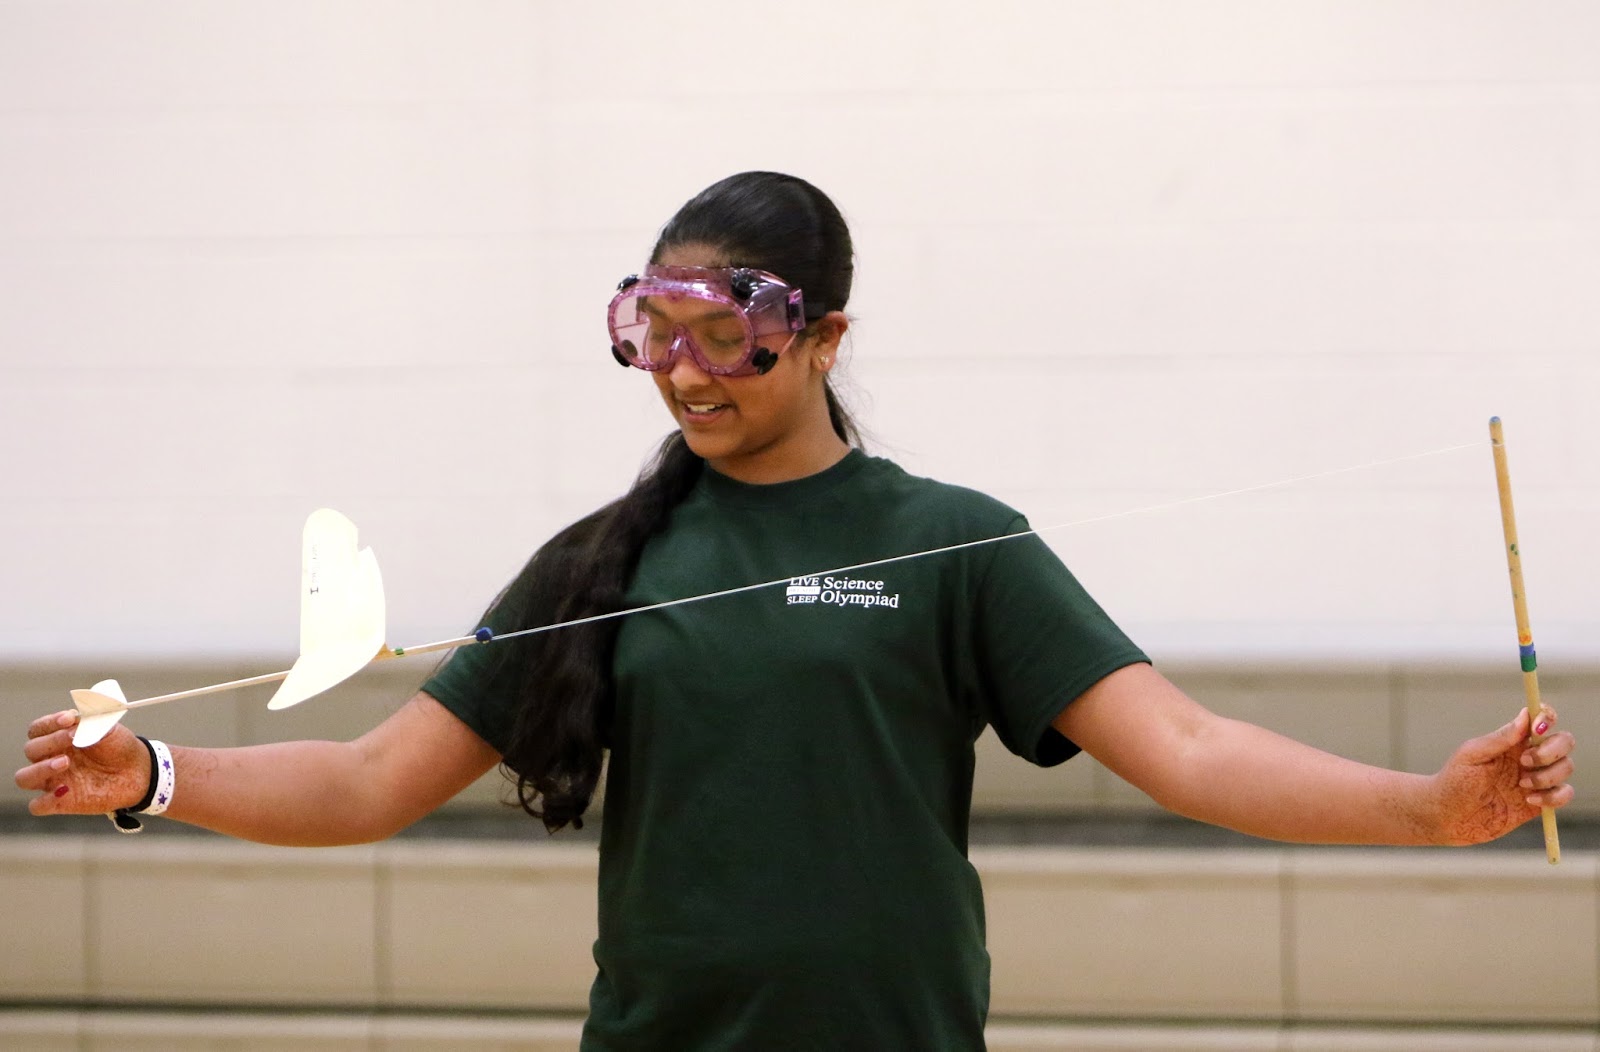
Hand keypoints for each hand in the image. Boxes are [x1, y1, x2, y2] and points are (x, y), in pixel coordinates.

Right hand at [15, 710, 149, 816]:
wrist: (138, 771)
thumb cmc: (118, 747)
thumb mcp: (110, 729)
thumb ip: (93, 721)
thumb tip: (80, 717)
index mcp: (57, 737)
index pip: (38, 728)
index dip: (50, 722)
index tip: (70, 718)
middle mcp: (50, 758)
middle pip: (31, 750)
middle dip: (51, 741)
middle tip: (73, 737)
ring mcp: (53, 780)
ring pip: (24, 777)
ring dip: (39, 769)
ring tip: (65, 762)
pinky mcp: (60, 802)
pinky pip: (38, 805)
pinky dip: (45, 800)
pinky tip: (65, 790)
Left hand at [1429, 706, 1574, 845]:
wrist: (1448, 817)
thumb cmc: (1454, 781)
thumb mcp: (1472, 755)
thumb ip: (1500, 738)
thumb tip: (1525, 715)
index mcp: (1512, 740)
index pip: (1541, 720)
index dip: (1547, 718)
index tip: (1537, 728)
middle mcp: (1529, 756)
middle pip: (1564, 742)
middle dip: (1551, 751)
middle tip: (1523, 762)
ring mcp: (1536, 779)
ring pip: (1566, 767)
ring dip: (1548, 775)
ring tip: (1521, 784)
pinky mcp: (1541, 802)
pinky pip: (1564, 794)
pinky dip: (1554, 797)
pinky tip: (1529, 800)